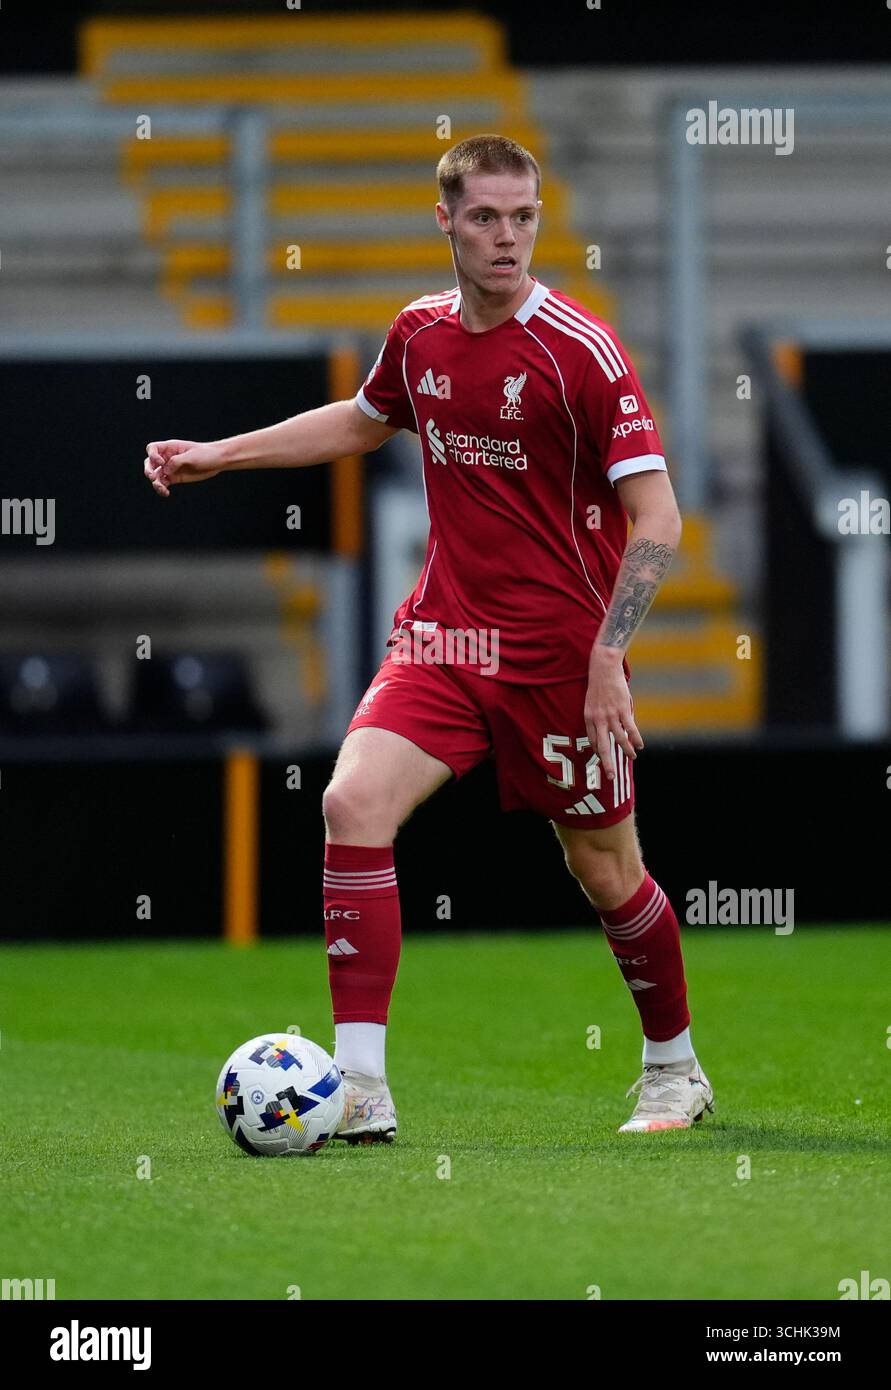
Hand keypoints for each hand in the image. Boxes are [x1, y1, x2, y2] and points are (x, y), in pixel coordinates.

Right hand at [143, 439, 225, 497]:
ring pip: (156, 475)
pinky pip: (164, 483)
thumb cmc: (205, 454)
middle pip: (150, 463)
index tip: (161, 462)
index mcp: (170, 448)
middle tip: (153, 477)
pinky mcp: (175, 478)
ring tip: (162, 489)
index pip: (152, 448)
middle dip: (149, 470)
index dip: (152, 455)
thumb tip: (165, 470)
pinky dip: (162, 489)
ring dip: (156, 483)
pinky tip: (166, 493)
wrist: (217, 461)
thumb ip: (176, 461)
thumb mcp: (191, 456)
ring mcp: (171, 468)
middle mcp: (167, 457)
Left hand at [584, 645, 643, 780]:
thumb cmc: (599, 685)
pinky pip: (630, 729)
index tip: (603, 760)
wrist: (604, 668)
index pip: (592, 741)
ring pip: (619, 739)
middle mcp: (598, 720)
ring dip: (626, 750)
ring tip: (632, 757)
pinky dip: (636, 738)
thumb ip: (598, 716)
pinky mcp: (622, 709)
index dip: (598, 751)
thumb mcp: (592, 702)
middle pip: (602, 746)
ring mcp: (611, 715)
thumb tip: (606, 728)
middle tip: (610, 777)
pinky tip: (640, 745)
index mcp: (588, 718)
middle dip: (607, 763)